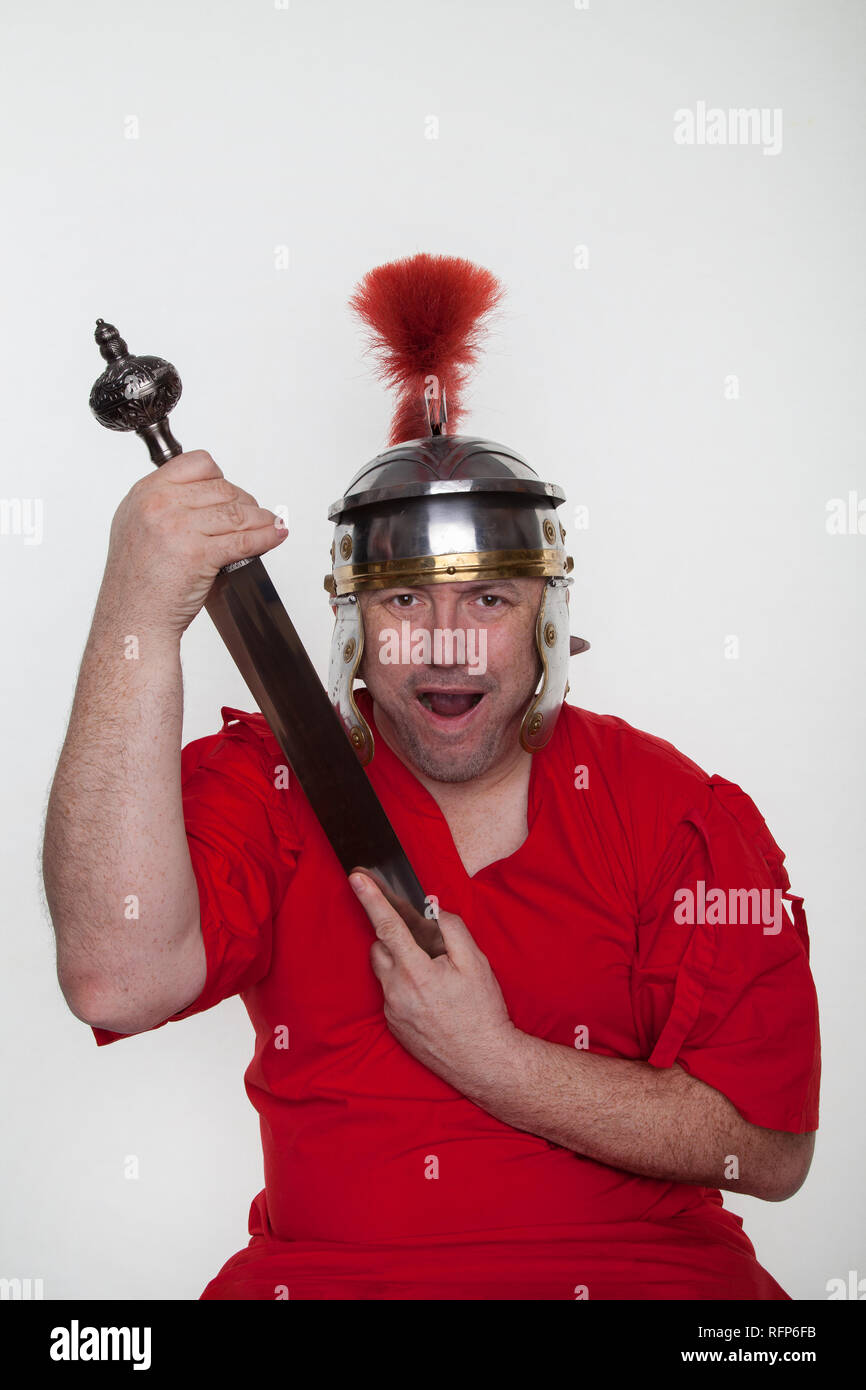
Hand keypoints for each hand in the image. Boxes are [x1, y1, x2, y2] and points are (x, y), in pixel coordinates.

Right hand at [100, 450, 288, 637]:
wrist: (132, 618)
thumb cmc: (135, 583)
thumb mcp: (136, 527)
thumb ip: (163, 506)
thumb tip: (203, 498)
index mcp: (145, 494)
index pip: (197, 464)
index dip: (221, 478)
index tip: (230, 492)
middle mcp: (160, 505)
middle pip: (222, 489)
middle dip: (245, 502)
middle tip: (253, 515)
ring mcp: (179, 529)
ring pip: (237, 513)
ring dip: (261, 518)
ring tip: (270, 524)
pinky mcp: (198, 554)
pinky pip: (243, 539)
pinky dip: (266, 537)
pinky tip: (275, 536)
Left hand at [350, 871, 519, 1092]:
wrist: (484, 1061)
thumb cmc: (482, 1011)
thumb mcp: (476, 964)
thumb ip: (452, 929)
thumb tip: (433, 910)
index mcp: (416, 972)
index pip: (388, 926)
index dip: (371, 899)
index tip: (356, 877)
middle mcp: (396, 992)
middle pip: (380, 948)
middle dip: (395, 939)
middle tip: (425, 947)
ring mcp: (391, 1012)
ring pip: (384, 972)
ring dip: (400, 964)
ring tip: (432, 978)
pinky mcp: (392, 1026)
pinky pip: (390, 995)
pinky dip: (404, 988)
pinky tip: (431, 1000)